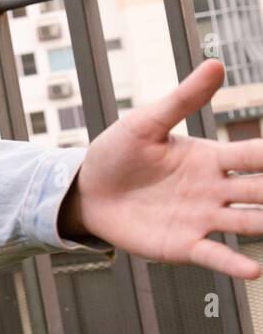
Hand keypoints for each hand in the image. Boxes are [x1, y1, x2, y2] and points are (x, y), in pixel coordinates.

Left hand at [64, 57, 262, 278]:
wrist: (87, 192)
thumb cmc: (117, 154)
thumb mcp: (146, 123)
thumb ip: (182, 99)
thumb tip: (214, 64)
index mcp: (211, 158)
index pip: (254, 156)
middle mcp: (215, 190)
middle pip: (261, 191)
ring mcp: (203, 218)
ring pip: (249, 223)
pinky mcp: (184, 244)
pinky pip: (216, 255)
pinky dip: (235, 264)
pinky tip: (254, 269)